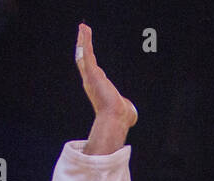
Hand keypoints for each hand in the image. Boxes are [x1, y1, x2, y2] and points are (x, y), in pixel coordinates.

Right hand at [75, 23, 136, 153]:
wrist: (116, 119)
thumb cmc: (121, 118)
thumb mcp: (125, 109)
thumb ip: (125, 106)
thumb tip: (131, 113)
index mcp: (97, 88)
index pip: (91, 70)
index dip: (89, 59)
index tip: (89, 50)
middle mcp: (91, 82)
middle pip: (84, 60)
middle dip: (83, 46)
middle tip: (82, 34)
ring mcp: (90, 77)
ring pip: (84, 54)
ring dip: (83, 40)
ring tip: (83, 28)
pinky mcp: (91, 73)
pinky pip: (86, 53)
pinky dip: (85, 41)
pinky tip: (84, 30)